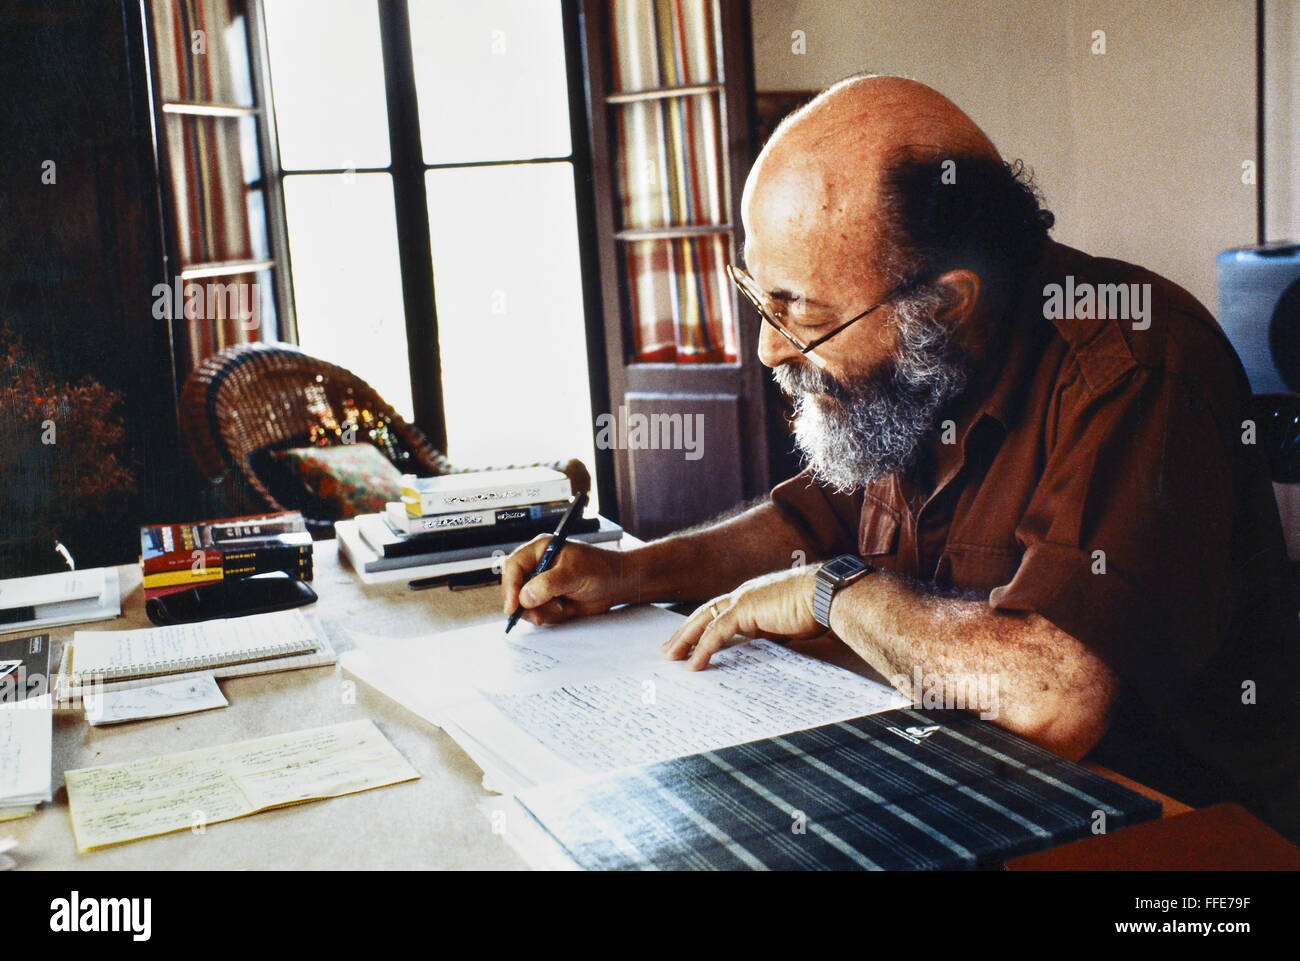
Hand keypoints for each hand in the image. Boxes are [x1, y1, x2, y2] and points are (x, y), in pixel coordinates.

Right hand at [501, 536, 629, 626]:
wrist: (618, 585)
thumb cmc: (601, 570)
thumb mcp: (575, 573)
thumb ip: (548, 584)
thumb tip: (525, 596)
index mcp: (540, 550)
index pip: (514, 566)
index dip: (510, 587)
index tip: (513, 606)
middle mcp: (538, 566)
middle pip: (515, 588)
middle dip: (526, 605)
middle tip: (540, 616)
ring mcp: (542, 584)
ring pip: (525, 604)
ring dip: (543, 611)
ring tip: (564, 606)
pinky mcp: (548, 600)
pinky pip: (538, 613)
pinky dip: (551, 616)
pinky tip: (567, 608)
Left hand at [661, 565, 824, 669]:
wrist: (828, 594)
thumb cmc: (817, 609)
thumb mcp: (788, 628)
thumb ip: (771, 637)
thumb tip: (762, 656)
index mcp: (754, 599)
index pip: (720, 614)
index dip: (703, 628)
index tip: (691, 643)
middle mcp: (744, 596)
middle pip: (705, 614)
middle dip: (686, 633)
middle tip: (670, 650)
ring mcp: (743, 600)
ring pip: (704, 621)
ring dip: (685, 639)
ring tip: (671, 657)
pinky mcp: (744, 609)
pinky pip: (716, 632)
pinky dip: (702, 649)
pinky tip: (693, 664)